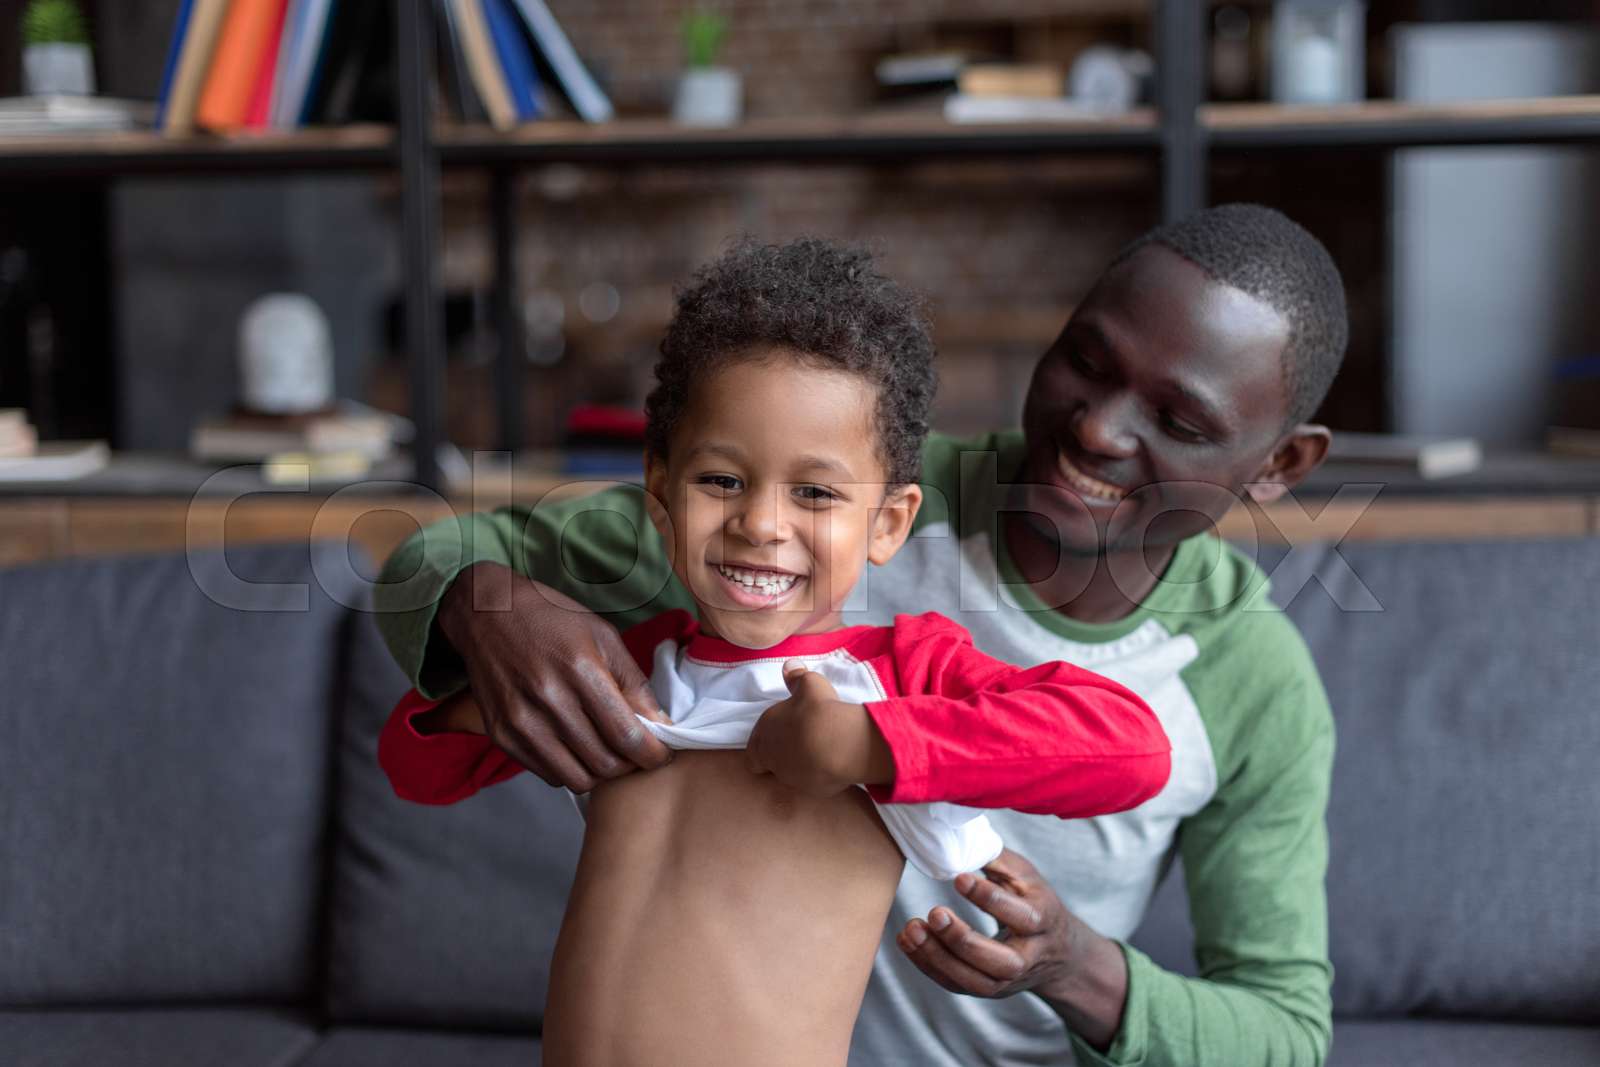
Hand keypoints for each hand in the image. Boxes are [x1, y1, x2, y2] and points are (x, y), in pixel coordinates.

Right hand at [437, 561, 673, 792]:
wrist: (488, 615)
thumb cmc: (552, 620)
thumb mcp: (603, 636)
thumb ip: (634, 683)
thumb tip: (661, 725)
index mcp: (580, 670)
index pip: (626, 735)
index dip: (652, 755)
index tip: (661, 756)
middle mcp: (548, 699)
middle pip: (604, 763)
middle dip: (629, 765)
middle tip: (634, 752)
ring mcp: (520, 721)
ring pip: (577, 779)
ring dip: (599, 773)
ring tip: (605, 751)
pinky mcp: (501, 735)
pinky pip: (547, 774)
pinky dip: (569, 769)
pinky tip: (574, 746)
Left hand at [745, 660, 892, 796]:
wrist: (839, 743)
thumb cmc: (817, 710)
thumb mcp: (808, 684)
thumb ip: (796, 678)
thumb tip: (790, 665)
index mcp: (765, 735)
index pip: (752, 752)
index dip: (762, 747)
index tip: (778, 738)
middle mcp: (773, 760)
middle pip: (771, 765)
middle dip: (783, 757)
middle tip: (802, 744)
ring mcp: (792, 778)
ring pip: (792, 775)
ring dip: (802, 766)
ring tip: (822, 752)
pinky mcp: (813, 790)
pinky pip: (814, 782)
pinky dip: (820, 775)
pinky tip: (834, 763)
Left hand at [896, 848, 1128, 1049]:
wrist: (1057, 952)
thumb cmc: (1034, 902)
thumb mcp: (1025, 876)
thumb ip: (996, 860)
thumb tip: (961, 837)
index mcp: (1042, 921)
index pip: (1018, 915)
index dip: (988, 898)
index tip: (958, 878)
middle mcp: (1027, 957)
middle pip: (1000, 961)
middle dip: (963, 940)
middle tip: (934, 912)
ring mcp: (1007, 980)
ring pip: (974, 980)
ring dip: (938, 957)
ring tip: (911, 929)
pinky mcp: (987, 989)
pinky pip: (955, 985)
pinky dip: (928, 965)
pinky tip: (908, 941)